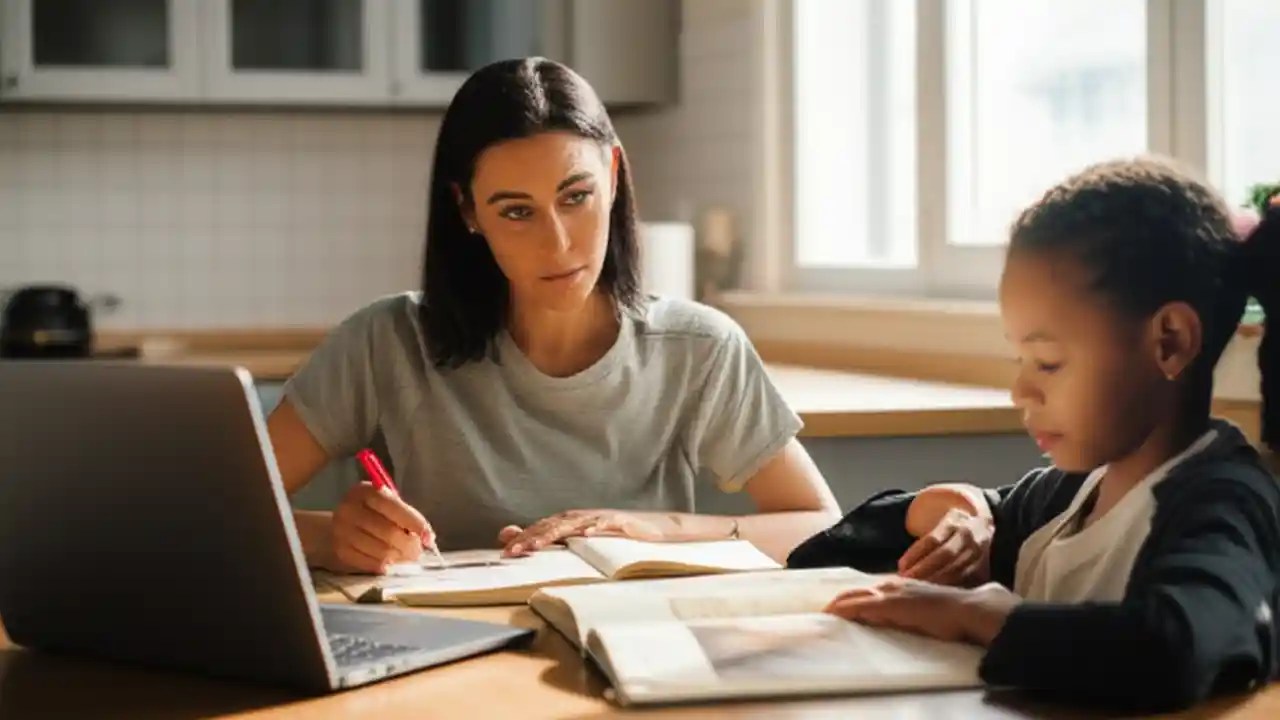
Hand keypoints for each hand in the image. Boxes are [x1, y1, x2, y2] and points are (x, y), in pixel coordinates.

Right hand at [326, 482, 433, 573]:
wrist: (338, 527)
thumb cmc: (371, 514)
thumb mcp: (387, 505)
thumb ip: (406, 516)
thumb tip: (428, 538)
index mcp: (365, 491)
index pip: (394, 507)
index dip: (415, 523)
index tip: (429, 537)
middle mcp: (350, 509)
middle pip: (389, 532)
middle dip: (410, 545)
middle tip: (417, 552)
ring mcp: (342, 531)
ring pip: (382, 551)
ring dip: (398, 557)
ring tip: (402, 555)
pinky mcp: (340, 551)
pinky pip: (371, 564)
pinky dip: (384, 565)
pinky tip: (387, 561)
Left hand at [498, 509, 663, 556]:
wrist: (653, 530)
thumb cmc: (614, 536)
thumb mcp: (580, 539)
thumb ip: (549, 538)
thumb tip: (510, 535)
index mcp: (570, 521)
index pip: (541, 528)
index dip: (523, 539)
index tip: (505, 553)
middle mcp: (581, 517)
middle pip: (552, 526)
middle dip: (531, 538)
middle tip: (513, 552)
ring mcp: (600, 518)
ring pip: (573, 525)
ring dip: (554, 534)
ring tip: (536, 545)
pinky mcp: (620, 523)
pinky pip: (607, 524)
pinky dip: (596, 527)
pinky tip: (586, 534)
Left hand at [824, 578, 1020, 645]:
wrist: (968, 608)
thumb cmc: (952, 614)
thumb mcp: (925, 609)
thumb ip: (910, 611)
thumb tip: (898, 619)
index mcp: (900, 585)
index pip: (868, 592)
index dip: (852, 600)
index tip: (837, 608)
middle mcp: (892, 584)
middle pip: (856, 592)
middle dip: (838, 602)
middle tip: (822, 612)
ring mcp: (891, 593)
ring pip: (854, 597)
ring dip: (838, 606)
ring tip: (823, 614)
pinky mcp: (892, 604)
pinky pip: (860, 606)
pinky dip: (844, 610)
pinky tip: (832, 614)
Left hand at [898, 507, 993, 585]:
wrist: (981, 528)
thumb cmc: (949, 530)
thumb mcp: (937, 526)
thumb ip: (923, 544)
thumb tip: (902, 568)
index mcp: (953, 521)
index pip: (933, 539)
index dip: (916, 553)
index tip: (901, 567)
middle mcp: (968, 535)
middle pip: (945, 554)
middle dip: (925, 570)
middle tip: (907, 582)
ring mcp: (979, 552)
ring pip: (957, 570)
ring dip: (936, 582)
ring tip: (917, 592)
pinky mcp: (984, 568)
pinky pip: (967, 581)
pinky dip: (950, 590)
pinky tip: (936, 598)